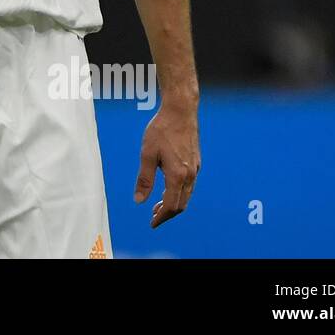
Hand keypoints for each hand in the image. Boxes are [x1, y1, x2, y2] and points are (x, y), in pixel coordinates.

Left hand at [134, 98, 200, 227]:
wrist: (180, 111)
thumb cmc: (161, 130)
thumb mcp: (147, 154)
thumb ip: (144, 179)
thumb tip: (139, 201)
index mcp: (177, 175)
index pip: (172, 206)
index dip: (161, 217)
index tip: (152, 223)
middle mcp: (190, 175)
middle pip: (181, 204)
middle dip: (167, 213)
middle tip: (153, 215)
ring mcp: (195, 169)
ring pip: (187, 195)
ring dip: (173, 203)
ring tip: (157, 204)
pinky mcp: (196, 162)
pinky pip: (189, 185)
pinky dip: (178, 192)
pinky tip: (167, 187)